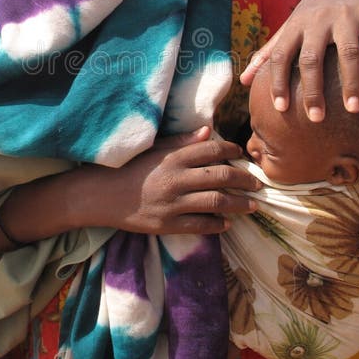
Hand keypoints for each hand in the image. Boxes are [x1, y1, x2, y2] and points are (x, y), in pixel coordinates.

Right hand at [84, 127, 258, 234]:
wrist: (101, 195)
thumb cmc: (128, 168)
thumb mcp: (154, 149)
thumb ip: (182, 142)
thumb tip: (209, 132)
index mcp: (173, 157)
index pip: (211, 150)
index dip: (231, 151)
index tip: (241, 153)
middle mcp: (176, 178)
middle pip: (220, 176)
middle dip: (243, 179)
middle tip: (257, 183)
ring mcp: (173, 203)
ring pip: (216, 202)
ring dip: (238, 204)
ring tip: (252, 205)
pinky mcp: (168, 224)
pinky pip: (200, 225)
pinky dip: (217, 225)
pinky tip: (226, 223)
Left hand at [240, 0, 358, 120]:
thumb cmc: (310, 20)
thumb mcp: (288, 32)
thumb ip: (267, 55)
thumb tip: (243, 81)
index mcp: (295, 27)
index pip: (281, 56)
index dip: (278, 81)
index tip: (280, 108)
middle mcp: (318, 21)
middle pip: (312, 58)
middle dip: (313, 90)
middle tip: (316, 118)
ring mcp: (345, 17)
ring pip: (347, 51)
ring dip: (351, 82)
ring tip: (353, 109)